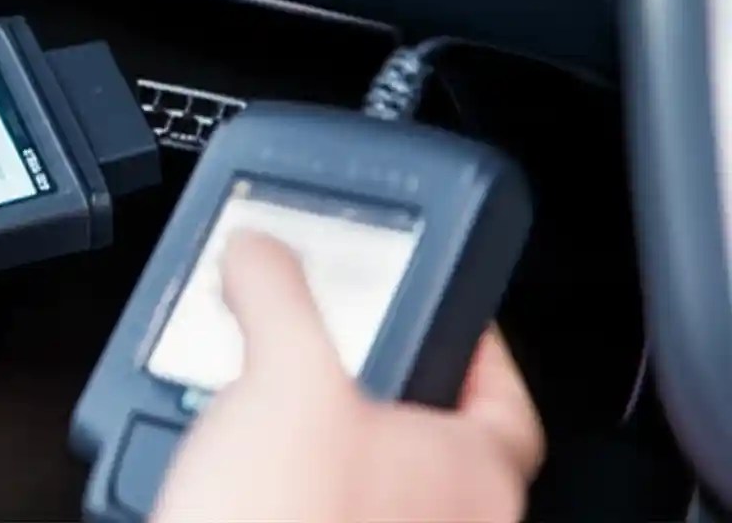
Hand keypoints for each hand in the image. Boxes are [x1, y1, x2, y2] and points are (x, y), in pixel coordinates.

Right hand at [153, 231, 543, 522]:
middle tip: (333, 349)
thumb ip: (277, 294)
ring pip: (372, 482)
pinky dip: (290, 483)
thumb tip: (260, 250)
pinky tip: (239, 466)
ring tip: (268, 399)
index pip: (506, 399)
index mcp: (470, 473)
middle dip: (378, 388)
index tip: (445, 310)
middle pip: (432, 438)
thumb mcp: (282, 374)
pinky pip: (323, 511)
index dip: (478, 346)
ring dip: (325, 438)